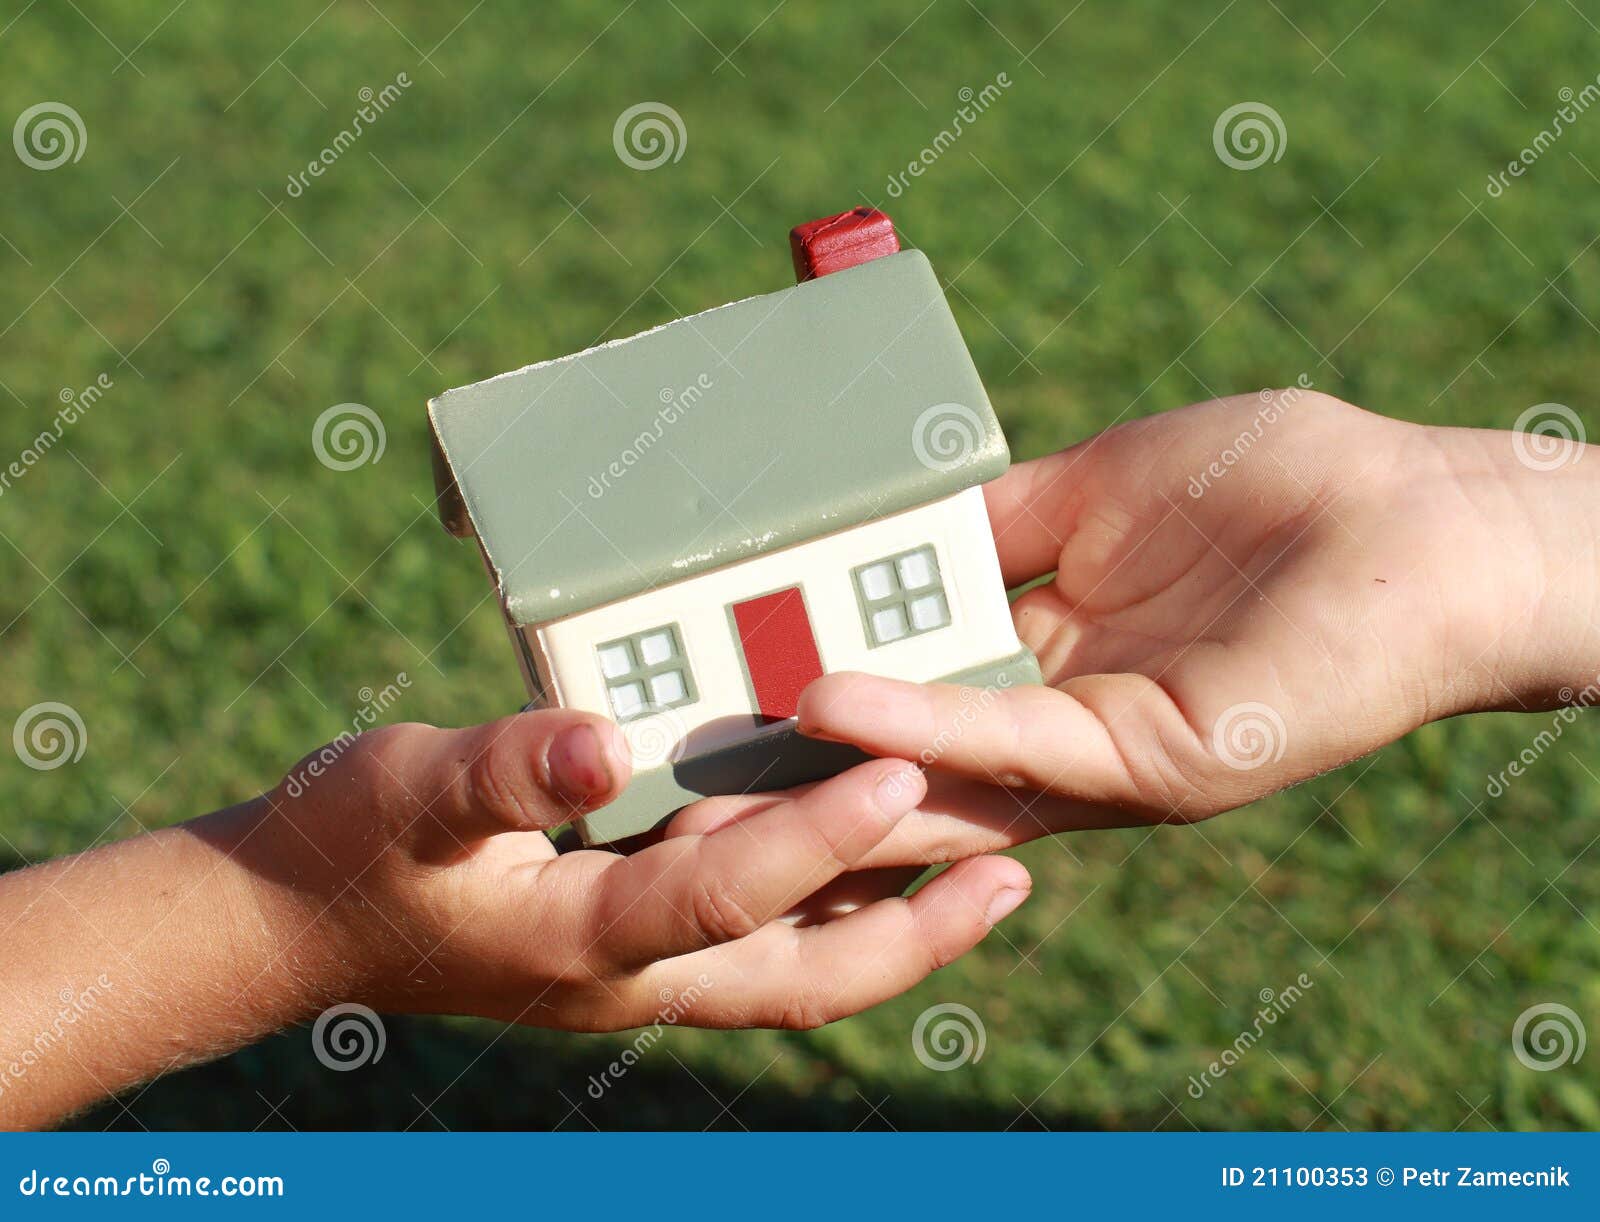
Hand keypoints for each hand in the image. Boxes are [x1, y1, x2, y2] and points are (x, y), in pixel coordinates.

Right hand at [238, 711, 1029, 1031]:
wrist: (293, 922)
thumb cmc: (344, 846)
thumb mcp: (407, 791)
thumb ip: (498, 769)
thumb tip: (591, 742)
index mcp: (582, 938)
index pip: (726, 895)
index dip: (819, 839)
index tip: (904, 771)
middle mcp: (631, 974)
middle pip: (801, 977)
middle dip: (913, 936)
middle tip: (1015, 876)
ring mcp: (637, 971)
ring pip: (793, 970)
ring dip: (890, 927)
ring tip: (990, 872)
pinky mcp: (633, 947)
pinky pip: (757, 942)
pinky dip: (827, 907)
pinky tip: (870, 854)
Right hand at [672, 392, 1599, 861]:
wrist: (1416, 516)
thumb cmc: (1272, 481)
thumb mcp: (1093, 484)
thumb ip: (990, 522)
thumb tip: (888, 527)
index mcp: (1044, 655)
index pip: (903, 670)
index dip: (810, 664)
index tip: (708, 657)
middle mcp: (1057, 723)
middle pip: (901, 744)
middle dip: (791, 748)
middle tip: (668, 740)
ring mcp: (1096, 757)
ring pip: (935, 771)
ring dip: (826, 758)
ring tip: (710, 736)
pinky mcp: (1141, 766)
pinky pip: (1009, 745)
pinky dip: (918, 725)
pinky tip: (826, 699)